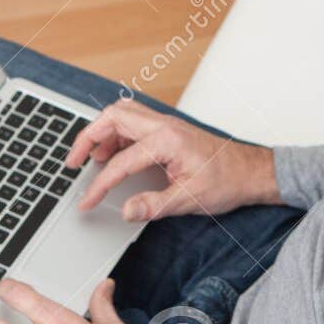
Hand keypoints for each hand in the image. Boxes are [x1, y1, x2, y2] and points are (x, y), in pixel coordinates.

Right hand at [66, 98, 278, 220]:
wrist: (250, 172)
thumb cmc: (227, 182)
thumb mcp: (190, 200)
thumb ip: (154, 205)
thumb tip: (126, 210)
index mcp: (168, 141)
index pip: (122, 162)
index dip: (100, 184)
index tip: (87, 201)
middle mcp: (164, 125)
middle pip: (113, 116)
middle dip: (88, 137)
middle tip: (74, 162)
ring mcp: (166, 124)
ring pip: (121, 113)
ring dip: (101, 132)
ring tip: (90, 159)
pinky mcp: (167, 129)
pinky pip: (133, 121)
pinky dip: (116, 133)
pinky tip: (112, 153)